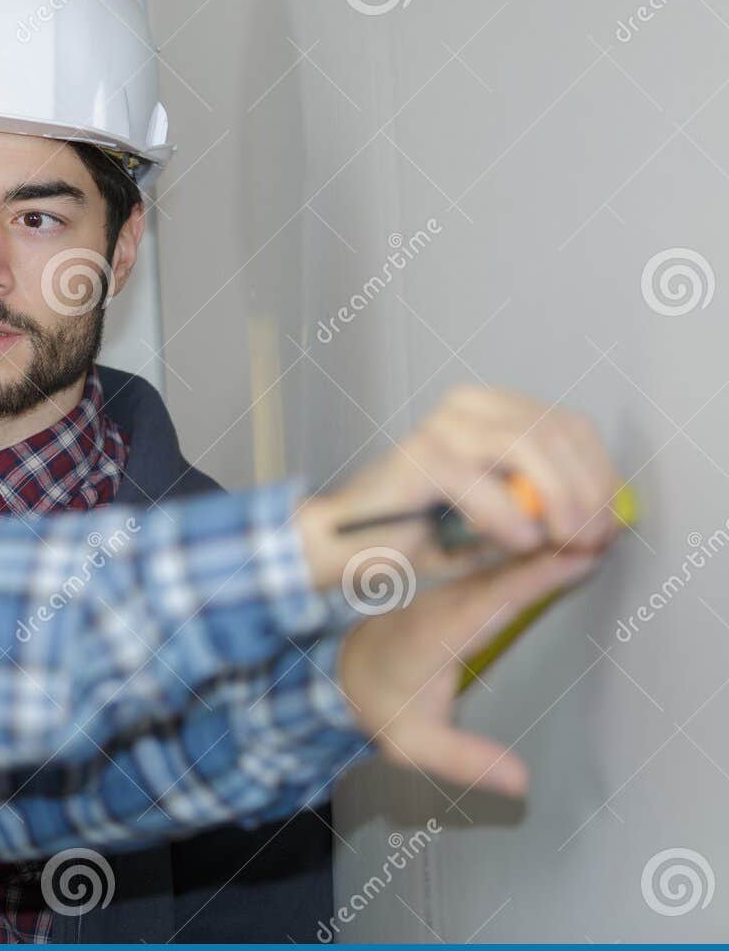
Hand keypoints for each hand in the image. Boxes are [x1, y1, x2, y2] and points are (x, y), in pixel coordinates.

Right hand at [296, 386, 621, 589]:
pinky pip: (489, 486)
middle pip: (556, 432)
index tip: (610, 521)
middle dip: (588, 491)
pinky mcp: (423, 456)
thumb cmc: (414, 530)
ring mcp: (443, 425)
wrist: (339, 542)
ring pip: (531, 447)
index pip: (568, 426)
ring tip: (563, 543)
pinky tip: (518, 545)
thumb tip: (603, 519)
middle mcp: (467, 405)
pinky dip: (513, 520)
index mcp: (487, 408)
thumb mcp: (493, 513)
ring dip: (560, 501)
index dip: (600, 473)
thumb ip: (540, 507)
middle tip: (594, 540)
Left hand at [336, 550, 598, 796]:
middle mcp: (446, 603)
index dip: (531, 577)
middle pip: (503, 568)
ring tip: (596, 525)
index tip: (575, 558)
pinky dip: (534, 545)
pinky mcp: (463, 585)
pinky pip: (501, 560)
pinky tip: (567, 534)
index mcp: (434, 634)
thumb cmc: (382, 703)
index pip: (487, 600)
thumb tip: (521, 783)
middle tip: (603, 533)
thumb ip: (464, 761)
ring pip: (503, 557)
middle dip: (551, 548)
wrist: (346, 668)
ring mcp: (454, 589)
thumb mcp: (413, 744)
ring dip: (545, 541)